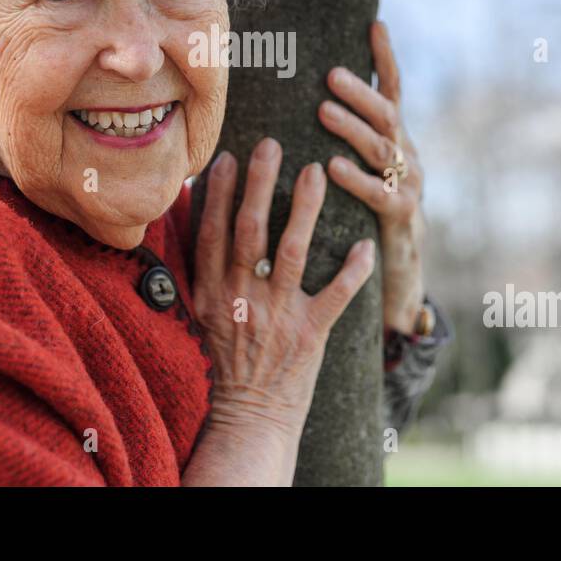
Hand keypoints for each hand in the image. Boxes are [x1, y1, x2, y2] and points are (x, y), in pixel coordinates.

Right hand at [191, 138, 376, 450]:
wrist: (248, 417)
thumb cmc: (227, 359)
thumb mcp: (205, 311)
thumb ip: (205, 268)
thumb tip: (196, 215)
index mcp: (212, 293)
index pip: (211, 231)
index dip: (217, 192)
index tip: (228, 156)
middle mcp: (241, 299)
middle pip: (249, 230)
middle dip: (260, 182)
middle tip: (272, 144)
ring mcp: (277, 315)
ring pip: (291, 251)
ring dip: (304, 208)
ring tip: (316, 171)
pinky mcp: (309, 334)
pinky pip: (335, 295)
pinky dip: (352, 270)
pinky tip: (364, 244)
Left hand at [317, 20, 426, 335]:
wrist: (396, 275)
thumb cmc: (364, 215)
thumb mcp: (359, 170)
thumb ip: (344, 136)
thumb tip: (307, 96)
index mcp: (395, 141)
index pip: (392, 90)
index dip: (385, 58)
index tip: (375, 23)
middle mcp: (407, 157)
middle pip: (387, 115)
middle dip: (361, 91)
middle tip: (331, 73)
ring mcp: (409, 186)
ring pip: (383, 150)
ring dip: (353, 127)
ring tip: (324, 109)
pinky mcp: (401, 219)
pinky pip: (379, 195)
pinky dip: (357, 179)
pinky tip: (332, 167)